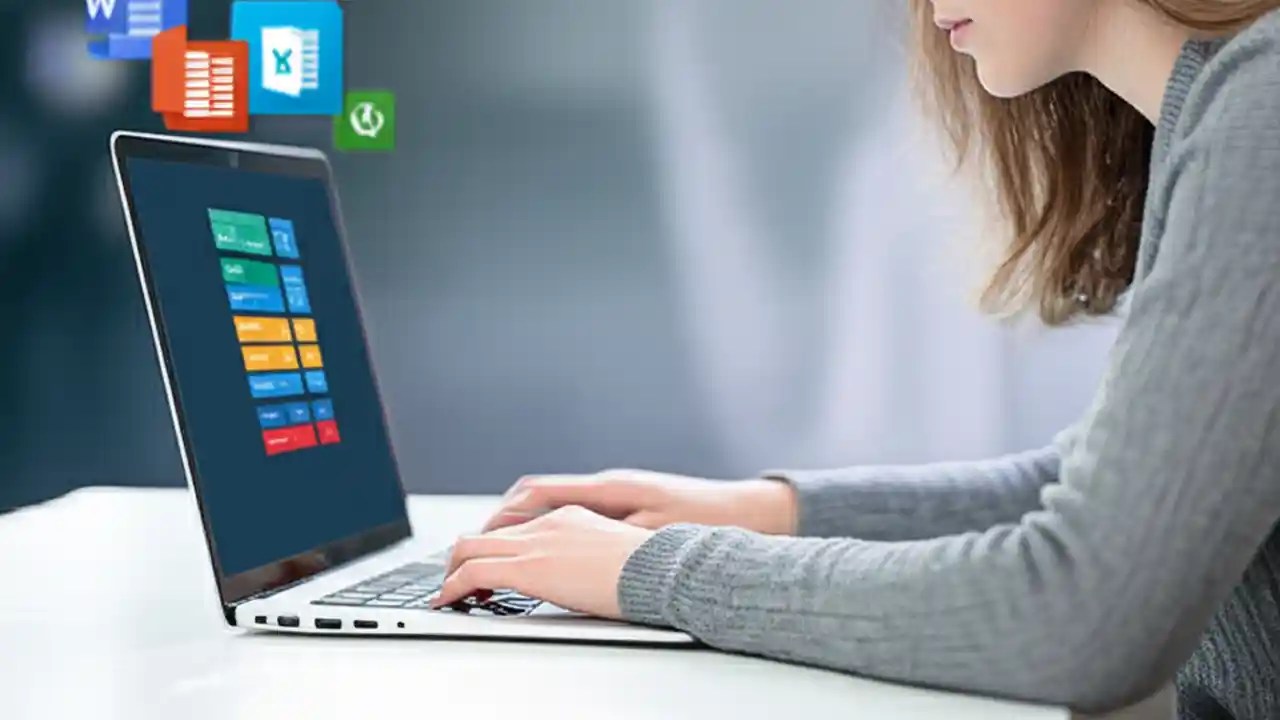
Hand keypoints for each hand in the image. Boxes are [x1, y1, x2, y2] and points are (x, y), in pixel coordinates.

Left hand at [432, 506, 653, 618]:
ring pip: (469, 548)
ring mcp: (535, 542)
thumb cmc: (648, 569)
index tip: (487, 568)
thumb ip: (589, 556)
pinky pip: (473, 571)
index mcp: (568, 517)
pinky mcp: (527, 566)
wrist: (659, 569)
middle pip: (485, 532)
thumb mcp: (613, 553)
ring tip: (448, 593)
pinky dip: (452, 586)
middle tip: (457, 579)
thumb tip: (582, 577)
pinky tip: (447, 600)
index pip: (515, 528)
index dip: (493, 548)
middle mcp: (546, 523)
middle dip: (463, 557)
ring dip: (453, 571)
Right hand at [482, 469, 797, 534]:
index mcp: (610, 488)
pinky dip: (547, 523)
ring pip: (553, 501)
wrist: (749, 511)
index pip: (538, 492)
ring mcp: (616, 492)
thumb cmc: (707, 521)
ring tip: (500, 547)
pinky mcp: (627, 503)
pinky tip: (545, 545)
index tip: (480, 535)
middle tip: (477, 545)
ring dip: (523, 520)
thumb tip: (571, 543)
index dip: (503, 514)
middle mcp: (608, 484)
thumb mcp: (656, 535)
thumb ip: (611, 538)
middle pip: (537, 494)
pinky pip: (572, 509)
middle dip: (503, 518)